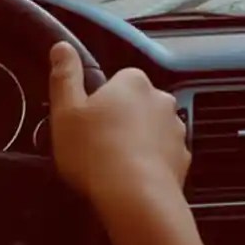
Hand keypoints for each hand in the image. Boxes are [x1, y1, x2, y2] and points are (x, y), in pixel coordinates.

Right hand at [48, 42, 190, 208]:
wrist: (135, 197)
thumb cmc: (94, 152)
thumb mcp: (66, 111)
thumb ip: (65, 75)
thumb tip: (61, 47)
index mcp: (133, 82)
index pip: (117, 81)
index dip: (100, 101)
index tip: (87, 122)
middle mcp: (161, 99)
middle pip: (136, 104)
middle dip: (120, 120)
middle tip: (96, 144)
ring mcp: (176, 128)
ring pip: (151, 129)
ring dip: (137, 141)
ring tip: (113, 165)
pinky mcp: (183, 157)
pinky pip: (163, 154)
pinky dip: (150, 163)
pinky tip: (132, 179)